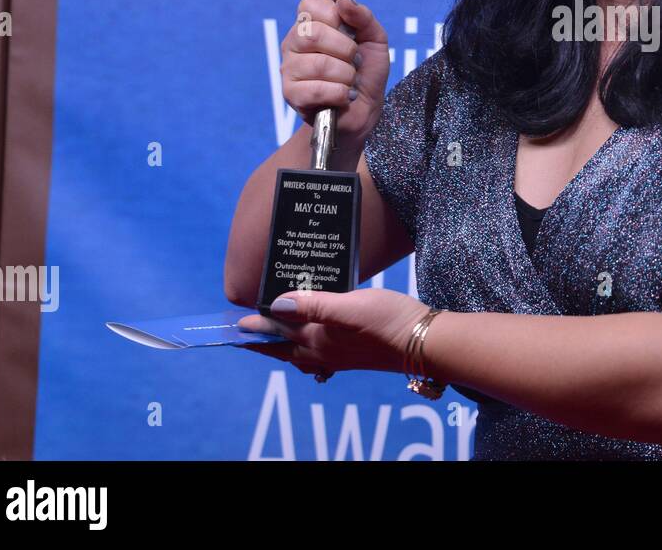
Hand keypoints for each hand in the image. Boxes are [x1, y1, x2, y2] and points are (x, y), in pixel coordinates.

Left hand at [237, 289, 429, 376]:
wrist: (424, 344)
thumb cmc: (389, 322)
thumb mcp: (351, 305)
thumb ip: (314, 304)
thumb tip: (277, 304)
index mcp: (318, 341)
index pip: (278, 331)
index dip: (256, 325)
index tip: (236, 321)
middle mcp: (324, 352)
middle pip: (283, 350)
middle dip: (263, 342)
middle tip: (244, 336)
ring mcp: (339, 356)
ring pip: (299, 355)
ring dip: (282, 347)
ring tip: (273, 339)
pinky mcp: (354, 354)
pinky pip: (317, 355)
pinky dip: (305, 348)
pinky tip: (313, 342)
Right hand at [280, 0, 391, 147]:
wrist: (364, 110)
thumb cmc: (366, 72)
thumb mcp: (375, 40)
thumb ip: (364, 17)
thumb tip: (344, 2)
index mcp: (311, 23)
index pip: (310, 2)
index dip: (334, 15)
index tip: (348, 31)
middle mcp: (294, 42)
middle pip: (312, 33)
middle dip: (346, 50)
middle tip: (354, 61)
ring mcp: (289, 68)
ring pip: (318, 64)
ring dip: (346, 75)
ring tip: (349, 80)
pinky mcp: (291, 94)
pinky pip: (316, 89)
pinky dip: (340, 93)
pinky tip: (343, 96)